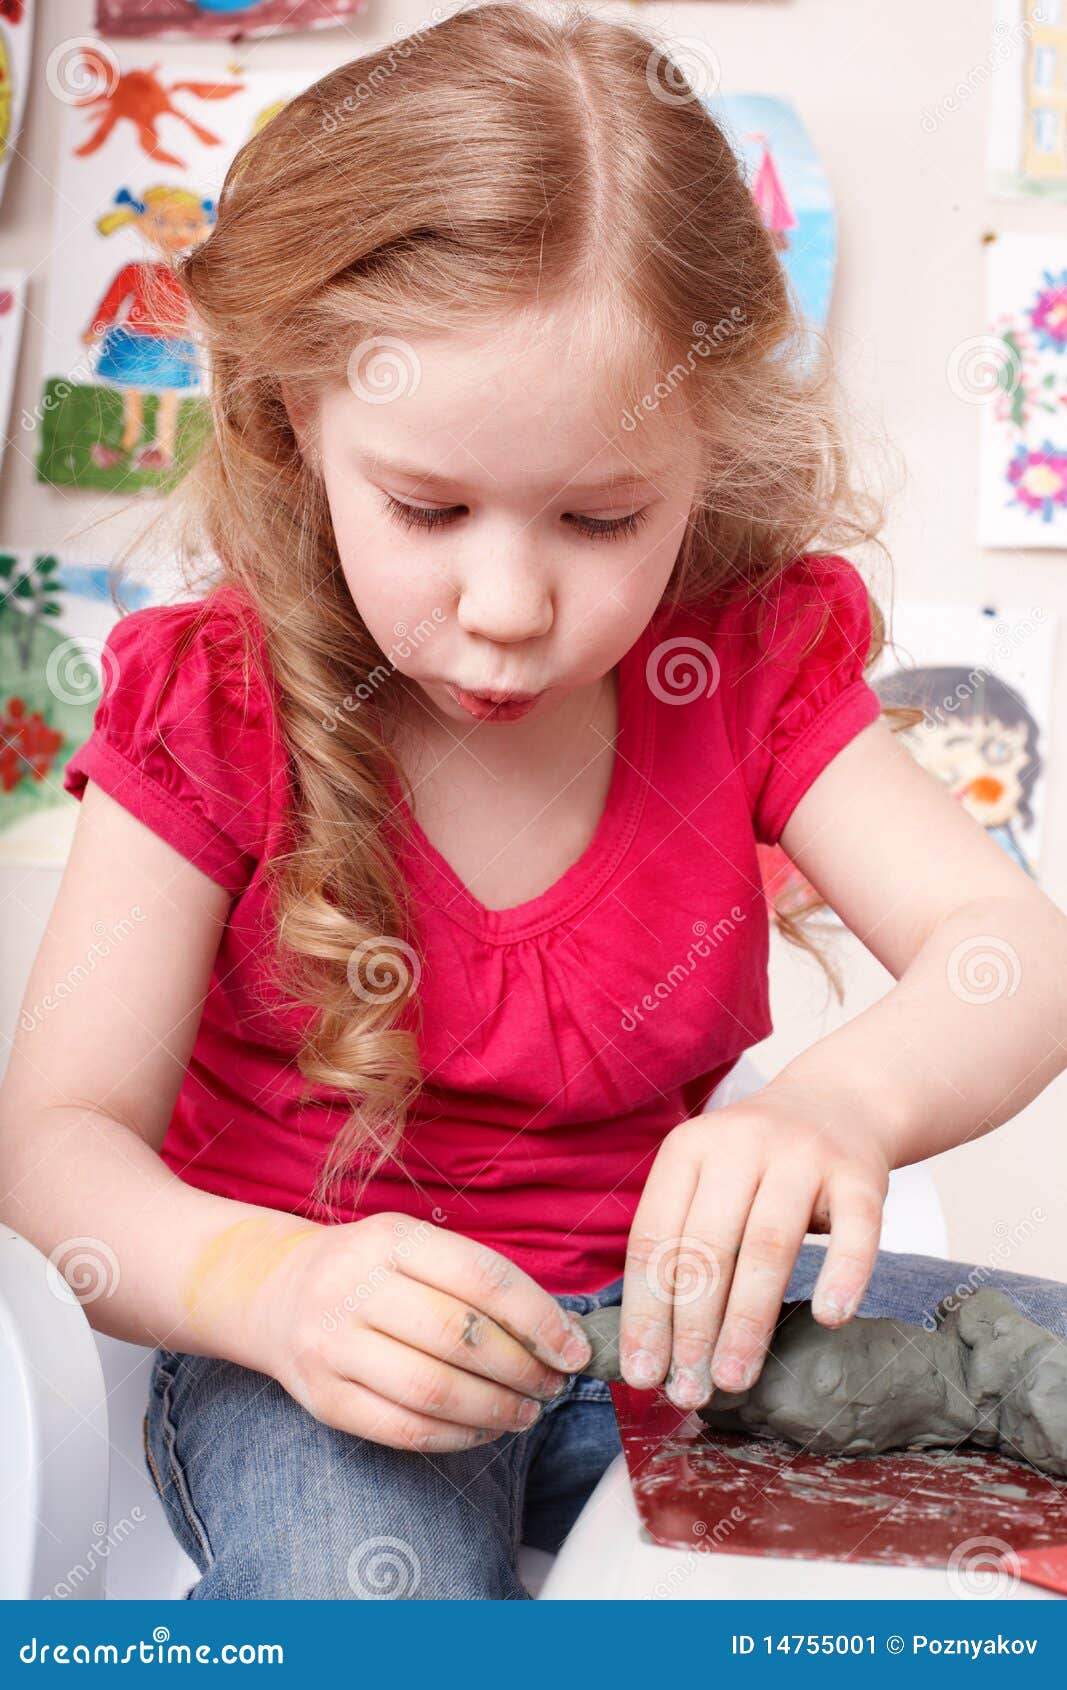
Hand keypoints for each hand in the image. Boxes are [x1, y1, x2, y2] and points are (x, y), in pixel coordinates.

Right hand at [234, 1211, 591, 1452]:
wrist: (274, 1294)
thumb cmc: (367, 1271)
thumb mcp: (412, 1247)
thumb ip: (476, 1280)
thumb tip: (560, 1332)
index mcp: (390, 1239)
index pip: (481, 1278)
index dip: (539, 1317)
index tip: (574, 1348)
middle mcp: (354, 1288)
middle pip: (459, 1336)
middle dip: (522, 1368)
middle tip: (552, 1384)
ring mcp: (332, 1346)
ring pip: (433, 1389)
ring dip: (495, 1409)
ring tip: (526, 1412)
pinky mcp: (323, 1400)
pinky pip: (402, 1430)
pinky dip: (456, 1437)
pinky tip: (483, 1430)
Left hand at [618, 1084, 890, 1409]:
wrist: (839, 1102)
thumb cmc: (758, 1164)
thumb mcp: (707, 1179)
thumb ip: (680, 1241)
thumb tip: (650, 1346)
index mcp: (689, 1148)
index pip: (656, 1238)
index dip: (646, 1310)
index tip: (642, 1371)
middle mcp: (741, 1144)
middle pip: (708, 1246)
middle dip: (693, 1327)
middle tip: (689, 1389)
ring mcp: (803, 1156)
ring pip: (768, 1244)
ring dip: (748, 1319)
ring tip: (734, 1377)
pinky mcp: (860, 1173)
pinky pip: (854, 1230)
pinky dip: (843, 1274)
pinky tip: (829, 1319)